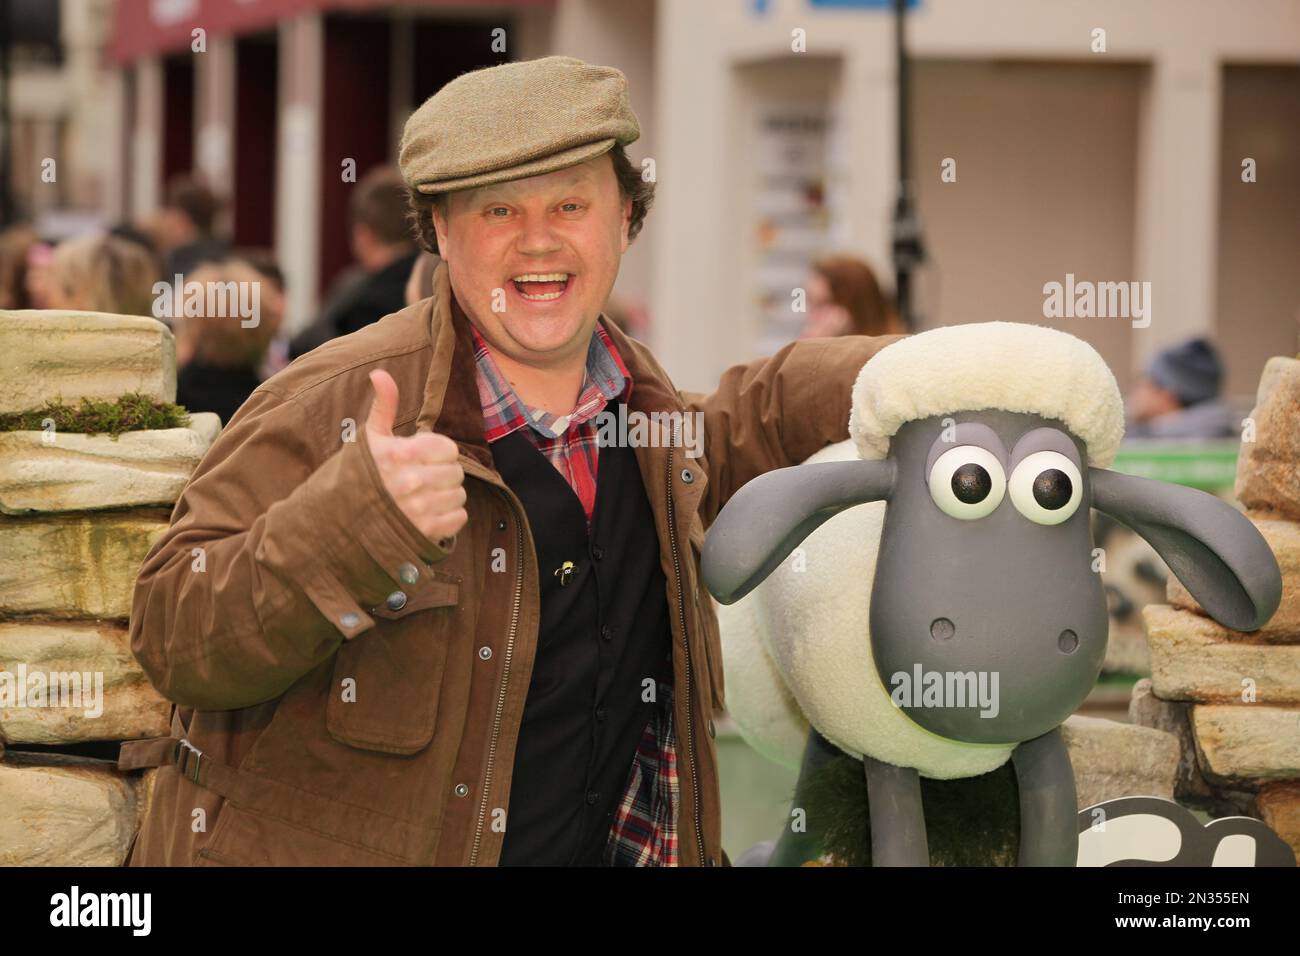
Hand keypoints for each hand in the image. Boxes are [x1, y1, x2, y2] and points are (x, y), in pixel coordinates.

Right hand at [365, 369, 467, 541]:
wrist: (336, 521)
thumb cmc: (357, 475)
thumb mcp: (369, 438)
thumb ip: (383, 405)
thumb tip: (380, 373)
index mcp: (400, 454)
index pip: (448, 449)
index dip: (439, 453)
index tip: (424, 458)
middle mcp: (411, 482)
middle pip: (456, 473)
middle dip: (443, 474)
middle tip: (425, 478)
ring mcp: (418, 510)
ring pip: (459, 496)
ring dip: (447, 496)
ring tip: (426, 496)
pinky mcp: (423, 533)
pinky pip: (458, 519)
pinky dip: (449, 518)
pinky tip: (430, 514)